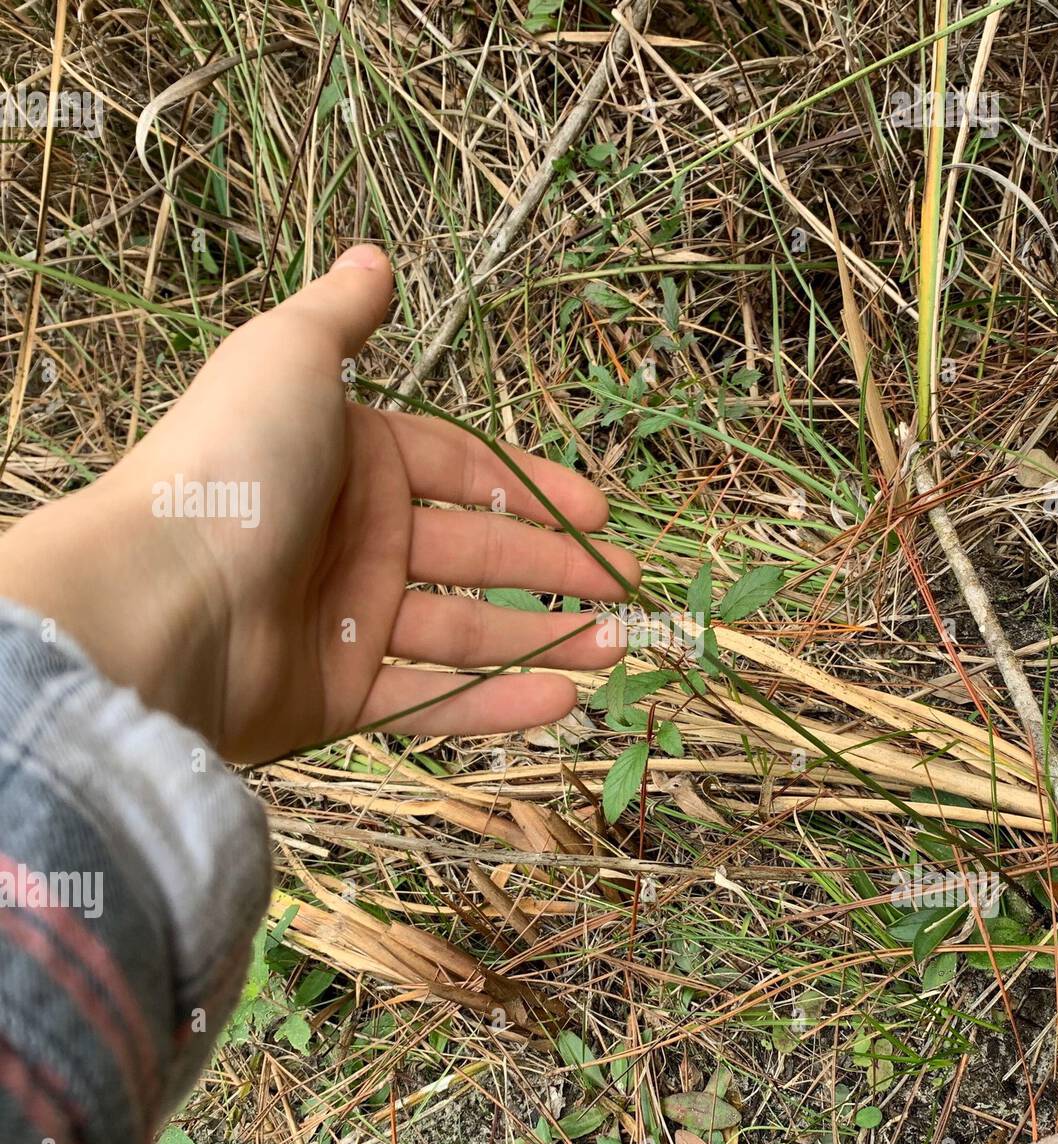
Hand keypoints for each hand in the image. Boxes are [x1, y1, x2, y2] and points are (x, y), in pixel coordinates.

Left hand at [0, 245, 638, 762]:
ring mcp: (348, 624)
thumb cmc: (235, 465)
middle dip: (556, 568)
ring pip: (467, 632)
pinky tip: (562, 699)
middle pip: (478, 555)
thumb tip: (375, 258)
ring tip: (617, 647)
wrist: (162, 596)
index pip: (464, 473)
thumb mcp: (289, 358)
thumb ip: (341, 316)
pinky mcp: (340, 697)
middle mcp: (356, 541)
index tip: (599, 511)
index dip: (532, 489)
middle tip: (626, 586)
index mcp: (353, 463)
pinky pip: (431, 699)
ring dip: (545, 639)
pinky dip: (495, 703)